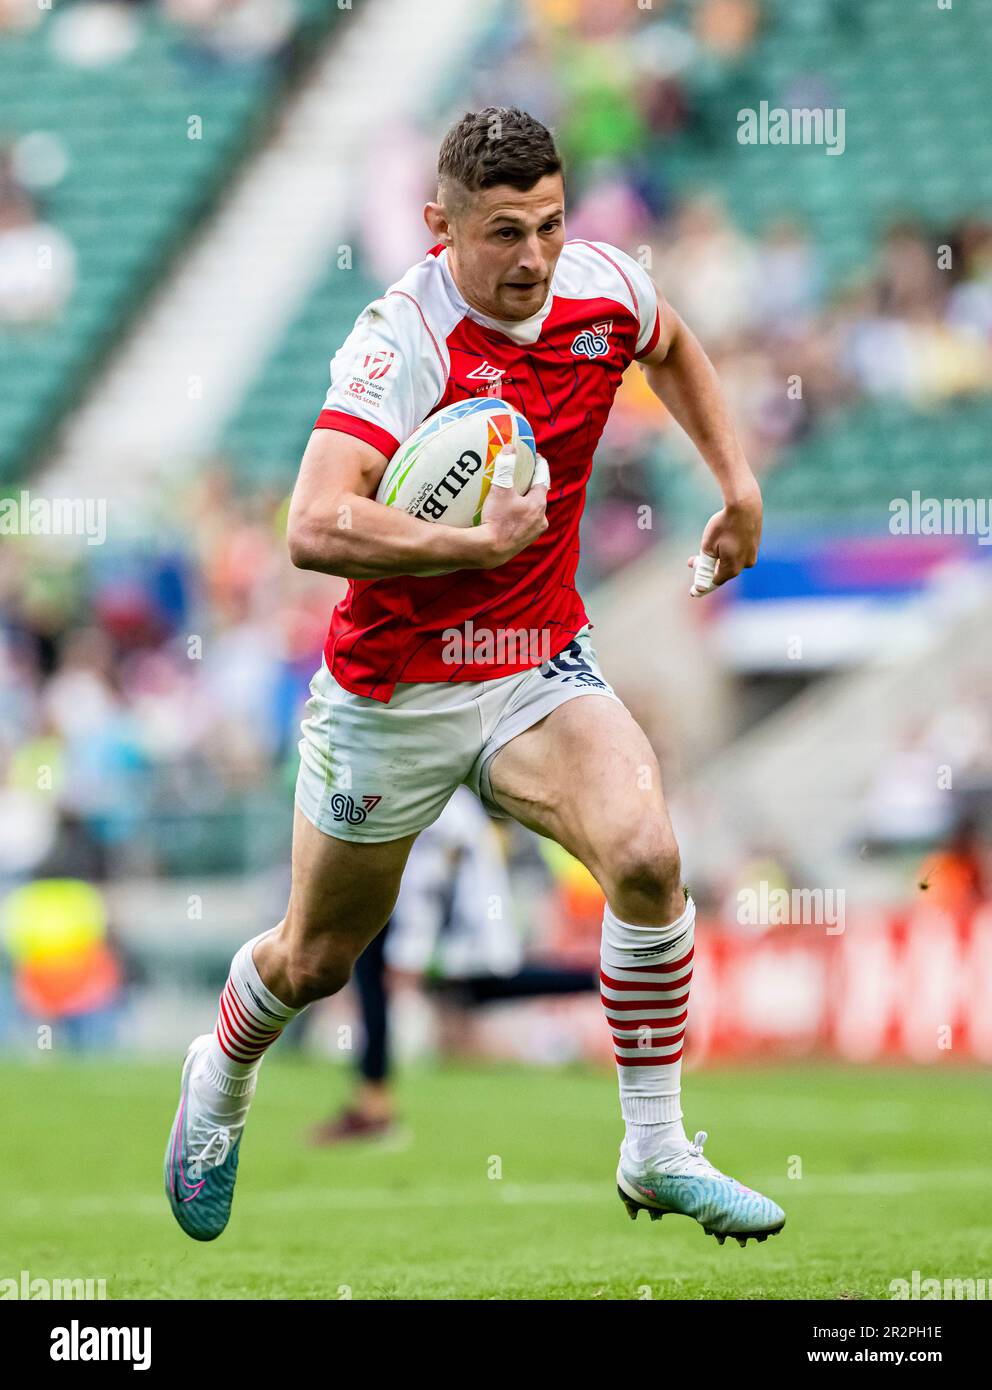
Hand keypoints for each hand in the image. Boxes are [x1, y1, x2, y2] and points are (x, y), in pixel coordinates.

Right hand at [474, 448, 548, 568]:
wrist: (489, 550)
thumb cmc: (496, 519)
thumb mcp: (500, 489)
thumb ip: (505, 466)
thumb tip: (510, 448)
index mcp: (538, 504)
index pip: (543, 479)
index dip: (540, 466)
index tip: (536, 457)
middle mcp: (541, 519)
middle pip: (539, 497)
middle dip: (532, 486)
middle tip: (522, 477)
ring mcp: (534, 533)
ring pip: (533, 512)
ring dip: (526, 503)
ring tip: (515, 496)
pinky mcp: (524, 543)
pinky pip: (525, 524)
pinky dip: (520, 517)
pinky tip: (509, 516)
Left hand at [688, 490, 761, 595]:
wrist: (745, 504)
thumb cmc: (723, 525)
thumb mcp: (708, 548)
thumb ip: (704, 569)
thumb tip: (700, 588)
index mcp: (733, 568)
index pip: (714, 582)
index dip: (702, 586)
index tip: (692, 592)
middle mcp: (746, 564)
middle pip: (722, 572)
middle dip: (706, 568)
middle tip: (691, 561)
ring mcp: (752, 554)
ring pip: (730, 562)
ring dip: (716, 559)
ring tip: (704, 550)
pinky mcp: (755, 545)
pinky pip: (738, 553)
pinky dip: (727, 551)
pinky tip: (721, 542)